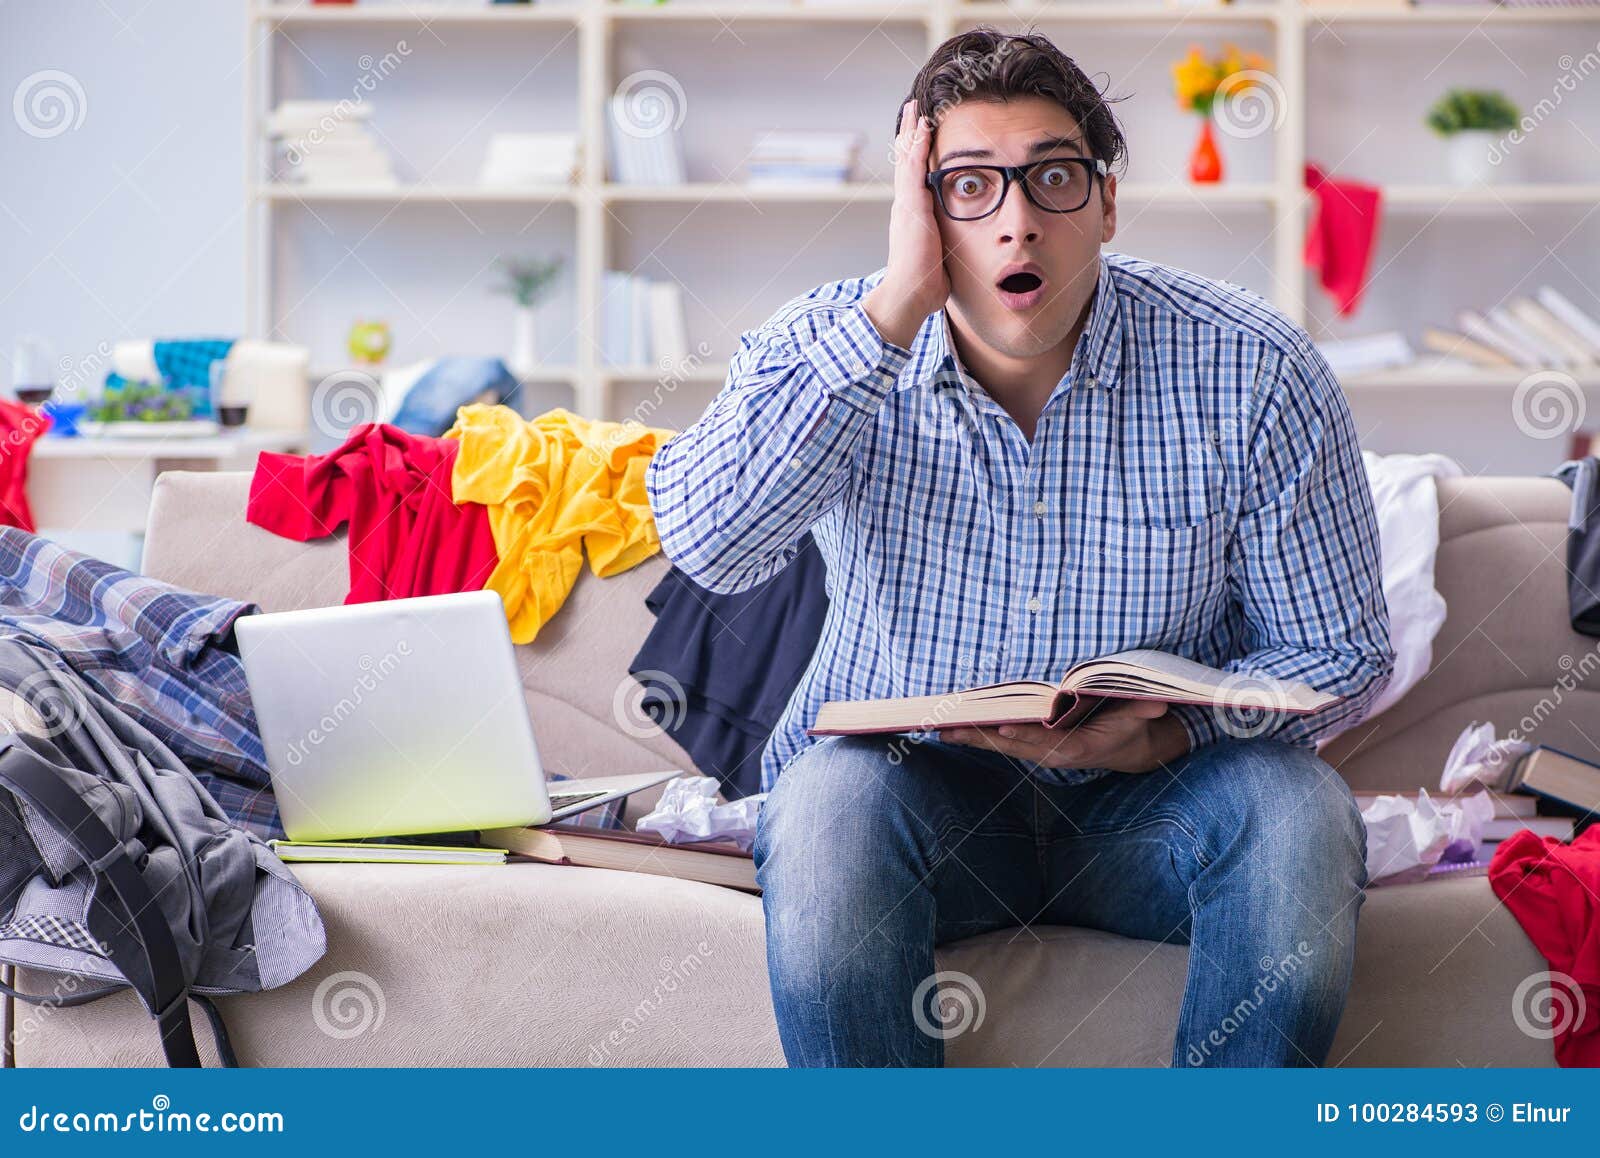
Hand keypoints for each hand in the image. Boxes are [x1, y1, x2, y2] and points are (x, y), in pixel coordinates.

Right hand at [863, 99, 948, 349]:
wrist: (909, 295)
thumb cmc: (926, 284)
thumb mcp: (939, 254)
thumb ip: (946, 241)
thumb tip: (962, 244)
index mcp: (912, 215)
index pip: (913, 176)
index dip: (916, 152)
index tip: (921, 131)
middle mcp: (905, 205)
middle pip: (906, 160)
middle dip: (910, 133)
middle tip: (914, 108)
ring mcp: (906, 204)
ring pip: (907, 158)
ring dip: (913, 130)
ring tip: (917, 107)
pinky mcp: (911, 207)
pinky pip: (913, 169)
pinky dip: (918, 146)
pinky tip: (924, 127)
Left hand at [940, 698, 1191, 774]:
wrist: (1127, 749)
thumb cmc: (1129, 728)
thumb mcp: (1139, 719)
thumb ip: (1142, 711)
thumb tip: (1157, 704)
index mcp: (1074, 749)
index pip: (1046, 744)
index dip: (1025, 738)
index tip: (1002, 731)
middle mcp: (1051, 753)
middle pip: (1012, 747)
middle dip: (981, 738)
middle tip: (950, 730)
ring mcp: (1039, 750)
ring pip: (1000, 745)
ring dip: (971, 737)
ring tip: (940, 730)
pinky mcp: (1031, 745)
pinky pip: (1001, 741)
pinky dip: (977, 735)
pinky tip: (953, 729)